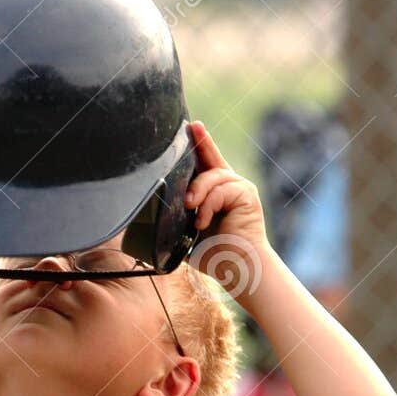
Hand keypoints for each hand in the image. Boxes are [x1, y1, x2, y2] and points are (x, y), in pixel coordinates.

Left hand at [183, 121, 269, 291]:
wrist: (237, 269)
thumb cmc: (214, 255)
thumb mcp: (187, 231)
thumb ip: (178, 216)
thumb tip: (150, 214)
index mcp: (216, 192)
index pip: (206, 162)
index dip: (200, 142)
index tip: (190, 126)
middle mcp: (230, 185)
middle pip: (210, 161)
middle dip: (199, 150)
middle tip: (187, 158)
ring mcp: (240, 188)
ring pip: (213, 176)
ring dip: (197, 193)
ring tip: (191, 212)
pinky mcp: (246, 194)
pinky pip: (221, 188)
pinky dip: (208, 205)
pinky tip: (202, 222)